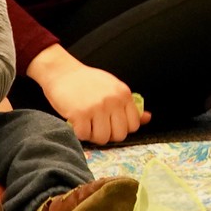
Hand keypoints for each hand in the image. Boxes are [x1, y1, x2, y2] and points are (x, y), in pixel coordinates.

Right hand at [35, 56, 149, 144]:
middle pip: (119, 135)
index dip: (121, 128)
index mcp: (124, 94)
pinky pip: (84, 136)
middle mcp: (113, 100)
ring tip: (87, 124)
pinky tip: (77, 122)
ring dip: (93, 135)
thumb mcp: (113, 88)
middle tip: (97, 126)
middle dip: (108, 134)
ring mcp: (97, 107)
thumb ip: (129, 104)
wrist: (62, 72)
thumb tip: (148, 118)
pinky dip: (79, 133)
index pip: (133, 125)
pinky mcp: (80, 114)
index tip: (111, 124)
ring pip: (102, 138)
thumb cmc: (87, 81)